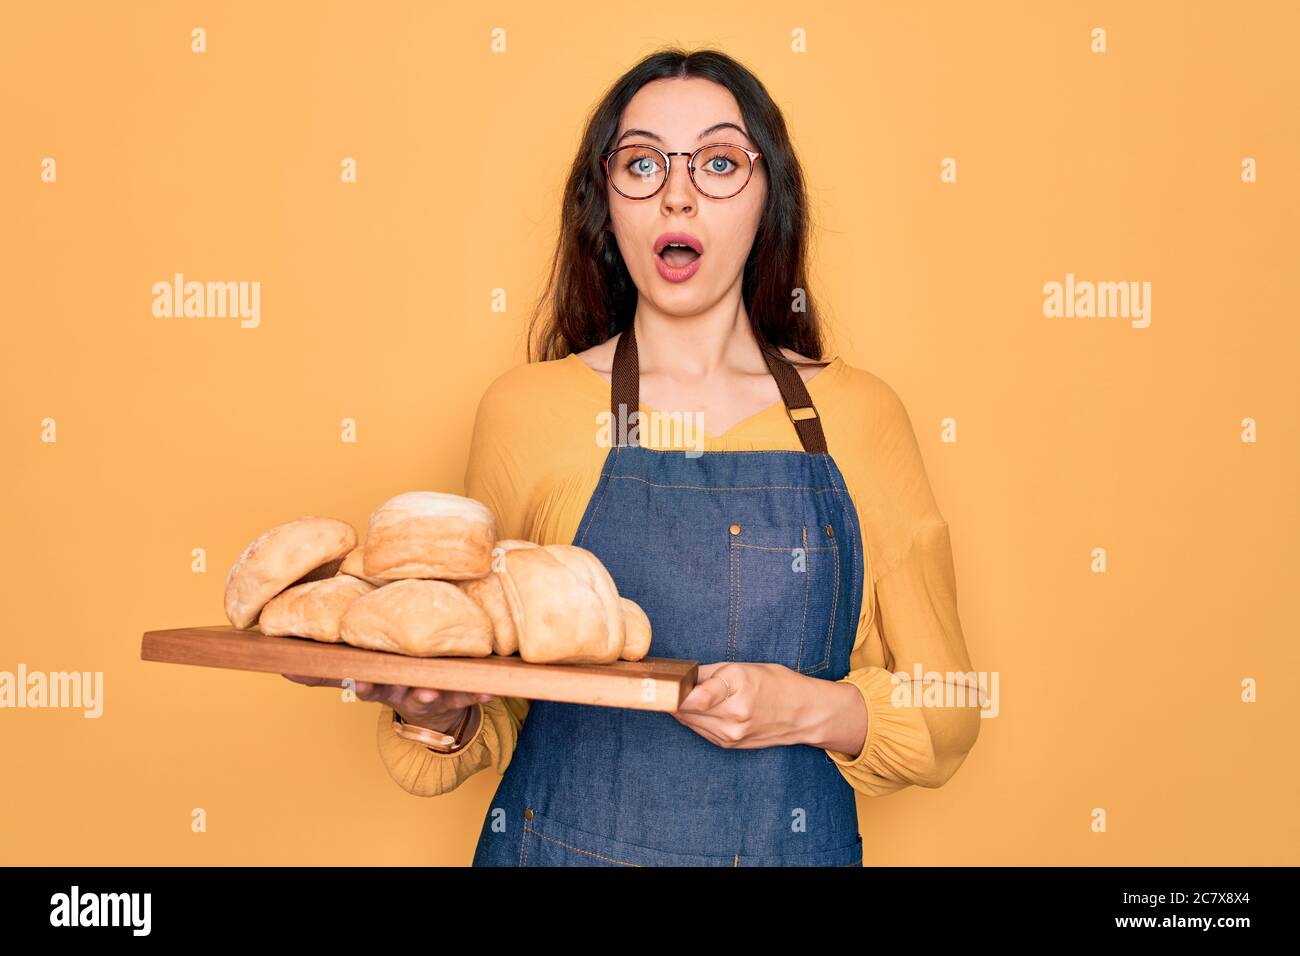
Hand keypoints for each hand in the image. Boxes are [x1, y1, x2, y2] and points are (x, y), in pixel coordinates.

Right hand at [280, 673, 494, 731]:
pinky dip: (479, 691)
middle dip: (394, 689)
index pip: (364, 682)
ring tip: (436, 689)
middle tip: (395, 686)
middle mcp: (402, 689)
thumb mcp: (360, 670)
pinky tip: (488, 689)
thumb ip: (325, 667)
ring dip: (434, 692)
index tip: (357, 680)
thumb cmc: (393, 675)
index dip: (361, 682)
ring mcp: (430, 693)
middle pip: (395, 690)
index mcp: (379, 680)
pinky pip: (469, 693)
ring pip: (430, 693)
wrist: (434, 702)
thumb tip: (280, 664)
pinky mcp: (458, 695)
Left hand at [672, 661, 863, 753]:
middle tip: (669, 682)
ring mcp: (730, 736)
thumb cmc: (775, 683)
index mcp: (736, 691)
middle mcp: (732, 718)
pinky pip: (699, 730)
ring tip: (686, 693)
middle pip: (684, 710)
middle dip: (674, 696)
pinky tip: (700, 707)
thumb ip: (707, 673)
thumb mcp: (742, 668)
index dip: (672, 689)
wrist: (803, 713)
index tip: (662, 681)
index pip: (691, 697)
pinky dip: (695, 718)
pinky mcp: (728, 745)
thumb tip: (678, 675)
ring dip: (682, 708)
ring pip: (688, 721)